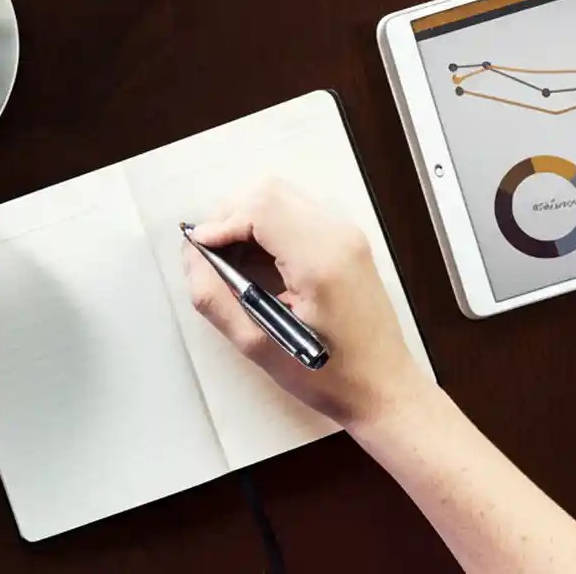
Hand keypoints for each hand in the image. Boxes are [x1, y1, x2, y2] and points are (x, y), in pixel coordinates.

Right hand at [183, 180, 429, 427]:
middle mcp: (338, 236)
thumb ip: (216, 299)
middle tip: (210, 252)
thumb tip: (192, 258)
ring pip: (283, 195)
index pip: (261, 207)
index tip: (200, 250)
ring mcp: (347, 234)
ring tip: (230, 257)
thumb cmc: (328, 376)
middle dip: (230, 214)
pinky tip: (257, 258)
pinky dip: (269, 223)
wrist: (383, 386)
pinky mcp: (347, 241)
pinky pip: (298, 211)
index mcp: (320, 261)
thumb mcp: (259, 346)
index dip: (221, 223)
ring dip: (248, 217)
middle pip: (270, 190)